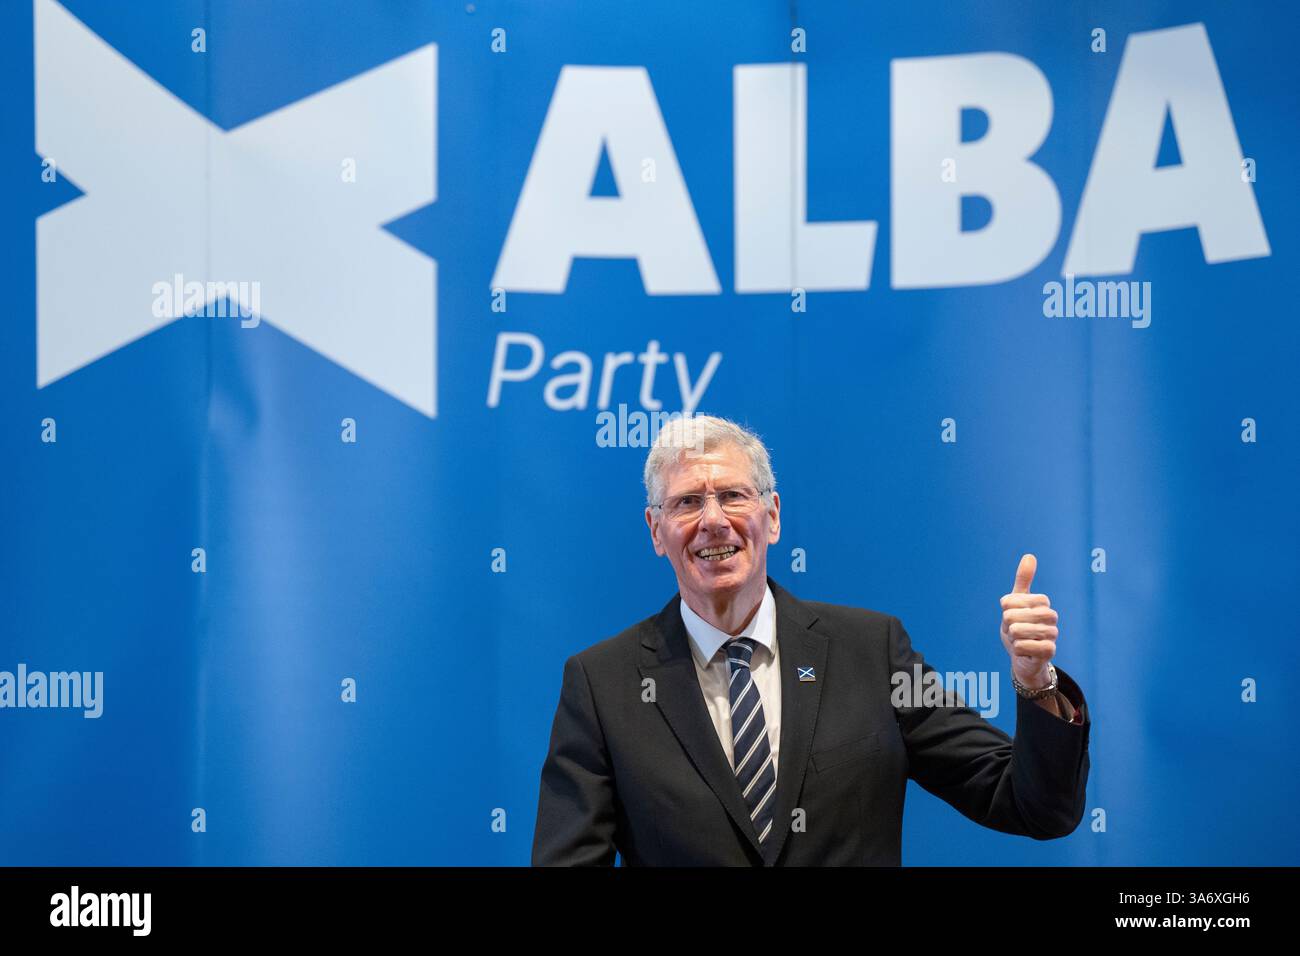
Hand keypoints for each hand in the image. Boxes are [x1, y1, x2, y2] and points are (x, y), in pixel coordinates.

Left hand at [999, 554, 1058, 689]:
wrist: (1024, 657)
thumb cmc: (1019, 626)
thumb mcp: (1016, 602)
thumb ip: (1023, 580)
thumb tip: (1030, 555)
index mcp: (1042, 603)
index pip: (1012, 600)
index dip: (1006, 608)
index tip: (1010, 614)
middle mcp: (1051, 617)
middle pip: (1013, 615)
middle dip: (1007, 624)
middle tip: (1014, 630)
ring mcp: (1052, 634)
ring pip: (1017, 630)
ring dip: (1011, 637)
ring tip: (1018, 639)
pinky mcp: (1050, 651)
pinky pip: (1022, 646)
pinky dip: (1017, 649)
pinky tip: (1024, 651)